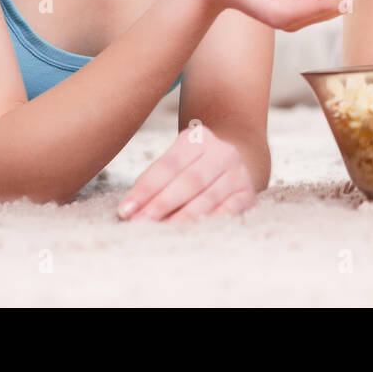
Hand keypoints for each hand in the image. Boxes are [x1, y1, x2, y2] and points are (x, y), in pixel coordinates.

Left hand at [117, 122, 255, 222]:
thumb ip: (153, 180)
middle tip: (139, 223)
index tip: (125, 210)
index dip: (146, 188)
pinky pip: (228, 210)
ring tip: (160, 232)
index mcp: (199, 138)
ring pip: (208, 197)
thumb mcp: (174, 162)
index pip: (169, 165)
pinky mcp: (247, 194)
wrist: (229, 166)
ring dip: (182, 217)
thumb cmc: (189, 168)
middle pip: (189, 180)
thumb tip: (128, 209)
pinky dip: (209, 221)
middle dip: (162, 204)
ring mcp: (238, 173)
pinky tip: (191, 233)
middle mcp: (223, 152)